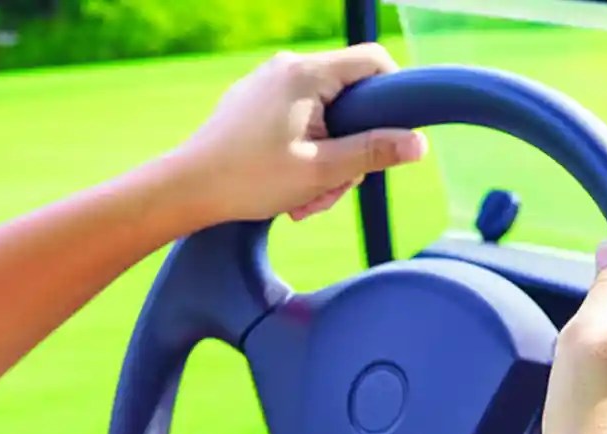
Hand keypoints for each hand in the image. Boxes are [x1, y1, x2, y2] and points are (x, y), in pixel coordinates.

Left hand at [174, 44, 427, 223]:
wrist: (186, 189)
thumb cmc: (249, 180)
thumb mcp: (322, 172)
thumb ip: (374, 153)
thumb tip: (420, 143)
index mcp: (306, 75)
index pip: (374, 62)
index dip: (395, 96)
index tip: (391, 137)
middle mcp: (287, 67)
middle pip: (350, 98)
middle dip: (351, 147)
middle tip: (333, 187)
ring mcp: (268, 82)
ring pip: (325, 115)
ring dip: (327, 159)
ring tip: (305, 197)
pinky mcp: (256, 101)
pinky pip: (299, 120)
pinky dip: (304, 152)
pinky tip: (288, 186)